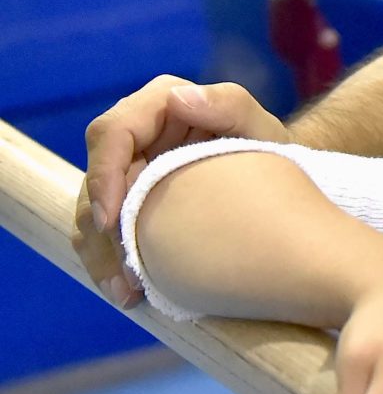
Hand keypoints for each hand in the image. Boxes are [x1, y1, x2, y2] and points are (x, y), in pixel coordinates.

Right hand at [76, 77, 289, 305]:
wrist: (277, 180)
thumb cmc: (268, 148)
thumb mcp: (259, 126)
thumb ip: (228, 104)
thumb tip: (178, 99)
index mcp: (158, 104)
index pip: (112, 133)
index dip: (103, 175)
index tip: (111, 219)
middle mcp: (135, 136)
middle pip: (95, 180)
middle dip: (102, 230)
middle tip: (126, 272)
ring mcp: (127, 172)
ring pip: (92, 214)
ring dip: (105, 256)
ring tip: (128, 293)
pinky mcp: (128, 205)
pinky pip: (105, 235)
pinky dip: (113, 264)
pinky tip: (131, 294)